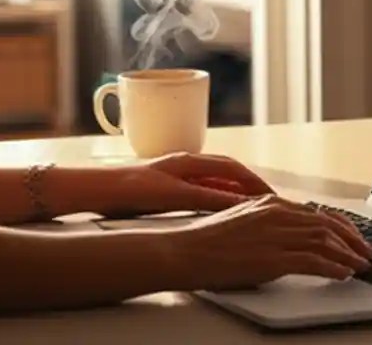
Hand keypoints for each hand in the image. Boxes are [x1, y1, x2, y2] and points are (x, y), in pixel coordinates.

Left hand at [106, 152, 274, 216]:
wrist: (99, 191)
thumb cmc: (132, 189)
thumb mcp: (175, 195)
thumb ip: (208, 198)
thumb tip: (241, 202)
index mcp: (189, 161)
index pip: (232, 167)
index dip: (254, 181)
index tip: (272, 195)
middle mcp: (185, 164)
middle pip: (226, 172)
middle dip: (248, 186)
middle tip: (268, 204)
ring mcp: (176, 175)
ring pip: (214, 182)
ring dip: (234, 193)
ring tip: (250, 210)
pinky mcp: (167, 188)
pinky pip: (201, 191)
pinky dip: (217, 199)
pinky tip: (219, 211)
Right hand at [165, 195, 371, 290]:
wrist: (185, 251)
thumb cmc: (206, 241)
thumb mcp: (240, 221)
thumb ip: (266, 224)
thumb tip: (287, 237)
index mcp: (269, 202)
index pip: (316, 211)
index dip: (342, 226)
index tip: (354, 237)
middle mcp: (277, 212)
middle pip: (327, 225)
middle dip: (352, 240)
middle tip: (366, 253)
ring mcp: (276, 234)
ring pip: (325, 242)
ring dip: (348, 256)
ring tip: (360, 267)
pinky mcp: (273, 257)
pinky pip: (314, 262)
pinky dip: (333, 268)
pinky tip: (342, 275)